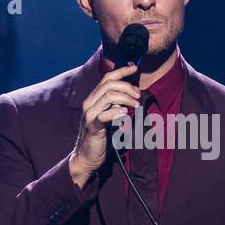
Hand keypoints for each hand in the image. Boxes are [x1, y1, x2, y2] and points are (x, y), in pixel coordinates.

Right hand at [68, 63, 140, 187]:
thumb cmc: (100, 136)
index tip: (135, 67)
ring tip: (136, 105)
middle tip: (138, 95)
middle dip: (127, 86)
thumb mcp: (110, 117)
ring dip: (126, 98)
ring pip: (108, 96)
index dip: (121, 70)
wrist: (86, 156)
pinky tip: (125, 113)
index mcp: (93, 98)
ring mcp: (89, 114)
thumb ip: (117, 105)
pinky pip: (103, 115)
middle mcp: (89, 103)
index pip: (107, 78)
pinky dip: (116, 112)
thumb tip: (133, 96)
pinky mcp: (92, 127)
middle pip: (109, 84)